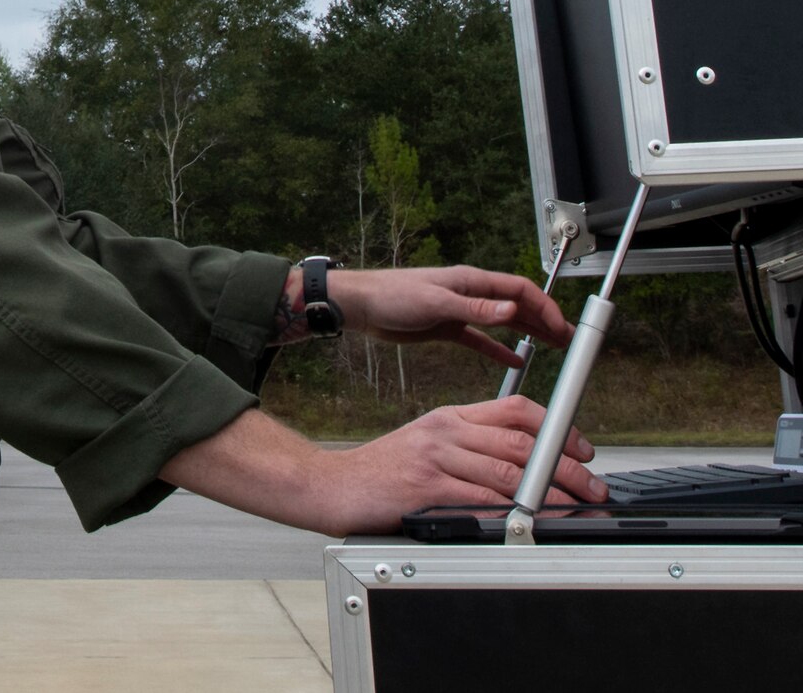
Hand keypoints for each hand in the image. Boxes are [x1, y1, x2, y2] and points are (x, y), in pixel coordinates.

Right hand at [309, 396, 608, 534]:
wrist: (334, 485)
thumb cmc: (382, 471)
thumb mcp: (427, 443)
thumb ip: (470, 447)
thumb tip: (523, 465)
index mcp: (450, 417)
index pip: (515, 409)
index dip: (557, 427)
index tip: (583, 448)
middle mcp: (445, 431)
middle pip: (522, 442)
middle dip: (568, 465)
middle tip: (593, 484)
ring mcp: (435, 458)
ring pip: (509, 471)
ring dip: (552, 492)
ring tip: (577, 505)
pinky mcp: (426, 487)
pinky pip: (482, 499)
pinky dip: (515, 510)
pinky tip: (534, 519)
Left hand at [329, 265, 573, 365]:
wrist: (363, 306)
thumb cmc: (393, 295)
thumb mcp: (436, 303)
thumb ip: (474, 308)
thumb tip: (512, 311)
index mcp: (471, 281)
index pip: (520, 291)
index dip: (545, 308)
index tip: (562, 328)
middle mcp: (470, 294)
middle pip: (518, 306)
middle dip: (546, 320)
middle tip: (569, 340)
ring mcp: (461, 311)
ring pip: (504, 323)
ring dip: (530, 334)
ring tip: (554, 348)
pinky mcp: (448, 328)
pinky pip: (481, 340)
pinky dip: (500, 350)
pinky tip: (515, 361)